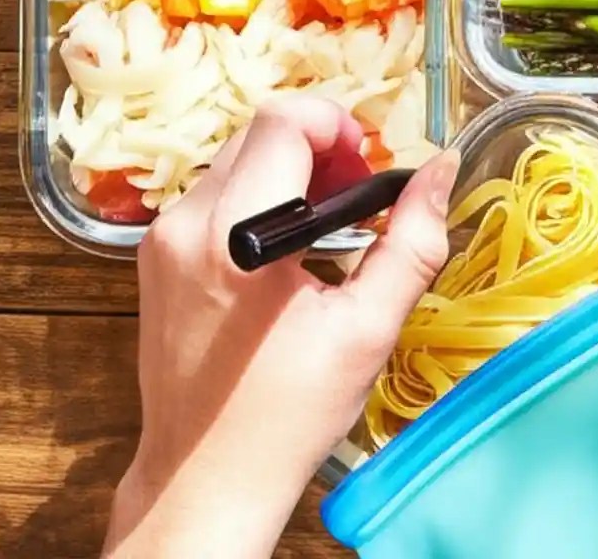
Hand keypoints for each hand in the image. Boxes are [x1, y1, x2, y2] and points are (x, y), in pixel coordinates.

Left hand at [103, 96, 459, 557]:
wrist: (206, 476)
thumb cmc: (291, 412)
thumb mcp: (368, 328)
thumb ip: (412, 242)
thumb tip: (443, 170)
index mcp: (234, 236)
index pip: (282, 121)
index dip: (336, 125)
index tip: (369, 168)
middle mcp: (184, 224)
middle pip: (257, 133)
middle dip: (318, 149)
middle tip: (359, 202)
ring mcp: (160, 241)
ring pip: (234, 162)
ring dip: (289, 175)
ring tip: (328, 233)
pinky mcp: (154, 260)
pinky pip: (212, 198)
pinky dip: (258, 203)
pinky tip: (289, 255)